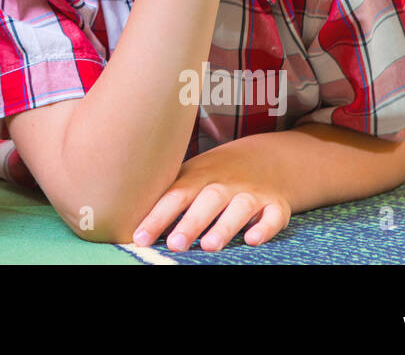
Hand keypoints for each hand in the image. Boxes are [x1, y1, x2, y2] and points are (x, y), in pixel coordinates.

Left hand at [131, 140, 291, 252]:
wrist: (267, 158)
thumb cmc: (216, 175)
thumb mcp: (191, 176)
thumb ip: (167, 194)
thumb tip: (127, 216)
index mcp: (199, 177)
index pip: (174, 196)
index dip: (156, 217)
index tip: (139, 238)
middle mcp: (225, 183)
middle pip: (206, 201)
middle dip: (191, 222)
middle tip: (174, 244)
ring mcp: (252, 193)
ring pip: (240, 207)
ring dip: (225, 226)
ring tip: (209, 246)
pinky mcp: (276, 204)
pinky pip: (274, 215)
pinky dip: (266, 227)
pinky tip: (253, 240)